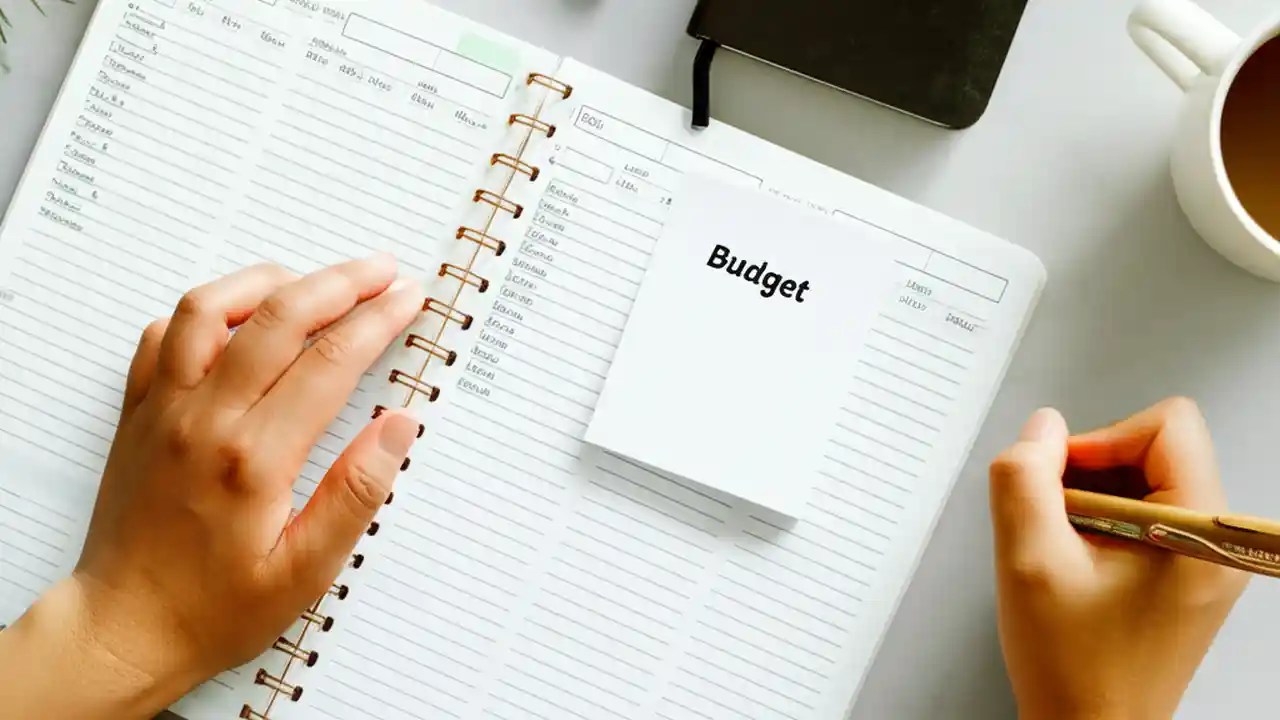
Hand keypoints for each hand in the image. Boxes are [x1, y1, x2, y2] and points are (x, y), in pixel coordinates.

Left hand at [0, 257, 422, 717]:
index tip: (407, 299)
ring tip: (311, 280)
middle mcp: (205, 420)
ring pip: (209, 309)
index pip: (329, 362)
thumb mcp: (305, 571)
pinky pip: (161, 336)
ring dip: (267, 282)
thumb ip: (355, 494)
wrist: (125, 629)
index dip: (377, 321)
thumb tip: (398, 427)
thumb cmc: (214, 609)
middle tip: (381, 272)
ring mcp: (164, 410)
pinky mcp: (138, 414)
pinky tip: (236, 318)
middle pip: (278, 317)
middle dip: (340, 282)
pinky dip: (203, 312)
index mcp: (254, 458)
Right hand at [989, 398, 1247, 719]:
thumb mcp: (1027, 560)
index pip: (1168, 426)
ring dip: (1090, 501)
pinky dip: (1098, 524)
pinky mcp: (1182, 575)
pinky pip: (1142, 515)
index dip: (1101, 439)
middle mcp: (1213, 542)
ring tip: (1063, 550)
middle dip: (1091, 474)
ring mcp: (1201, 560)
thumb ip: (1024, 478)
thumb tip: (1041, 430)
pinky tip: (1074, 563)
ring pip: (1144, 481)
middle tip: (1055, 523)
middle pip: (1156, 449)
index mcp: (1199, 533)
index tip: (1061, 480)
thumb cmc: (1071, 667)